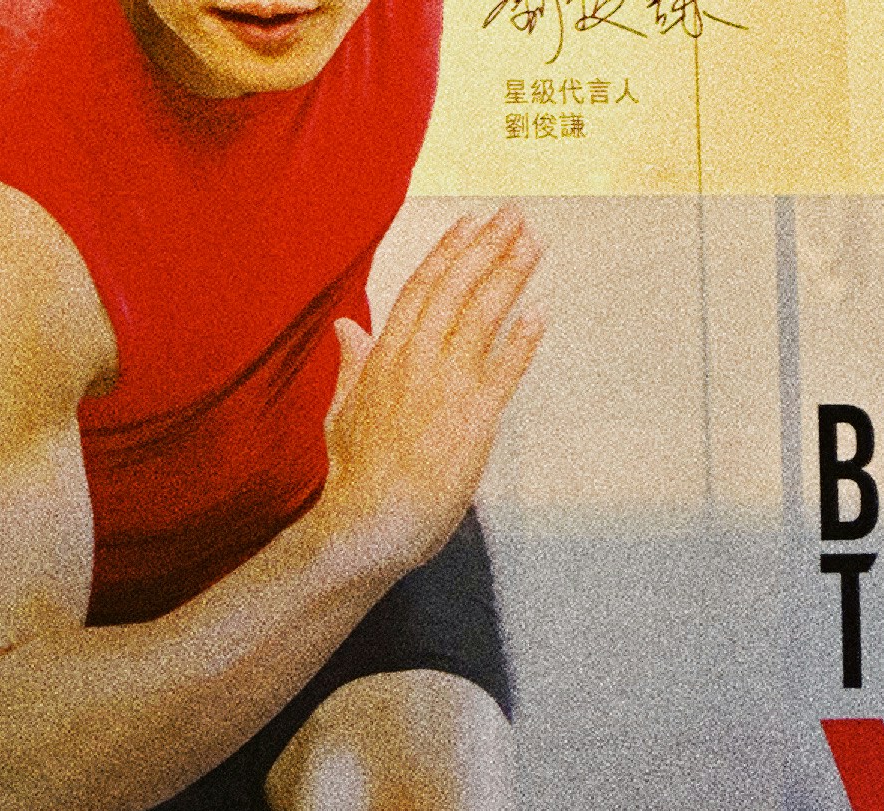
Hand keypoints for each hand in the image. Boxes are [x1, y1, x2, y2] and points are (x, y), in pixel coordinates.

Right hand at [319, 214, 545, 585]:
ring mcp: (445, 386)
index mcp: (385, 355)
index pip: (421, 288)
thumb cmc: (354, 476)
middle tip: (515, 216)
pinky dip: (522, 341)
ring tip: (532, 244)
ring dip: (509, 276)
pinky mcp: (472, 420)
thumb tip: (346, 328)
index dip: (449, 252)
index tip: (471, 225)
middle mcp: (416, 360)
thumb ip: (351, 365)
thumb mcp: (343, 410)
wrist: (367, 521)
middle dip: (487, 248)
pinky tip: (540, 314)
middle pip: (456, 289)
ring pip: (480, 316)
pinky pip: (503, 370)